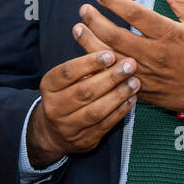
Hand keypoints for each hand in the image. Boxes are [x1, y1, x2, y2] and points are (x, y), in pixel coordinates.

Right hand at [27, 31, 140, 167]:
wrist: (54, 132)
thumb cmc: (66, 94)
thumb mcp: (66, 79)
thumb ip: (84, 65)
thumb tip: (107, 43)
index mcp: (48, 86)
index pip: (67, 73)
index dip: (88, 63)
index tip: (110, 53)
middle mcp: (54, 107)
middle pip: (84, 92)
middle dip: (110, 78)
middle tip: (130, 65)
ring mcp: (68, 127)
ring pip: (96, 111)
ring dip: (118, 95)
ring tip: (135, 82)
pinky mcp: (84, 140)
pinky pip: (104, 125)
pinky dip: (120, 111)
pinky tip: (132, 99)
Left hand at [77, 0, 183, 135]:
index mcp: (169, 34)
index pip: (135, 14)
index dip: (115, 2)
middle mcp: (155, 53)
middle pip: (116, 36)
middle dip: (95, 21)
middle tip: (84, 9)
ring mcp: (147, 73)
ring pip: (111, 58)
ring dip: (91, 42)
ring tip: (78, 28)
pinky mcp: (143, 89)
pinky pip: (115, 78)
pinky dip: (99, 67)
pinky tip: (86, 57)